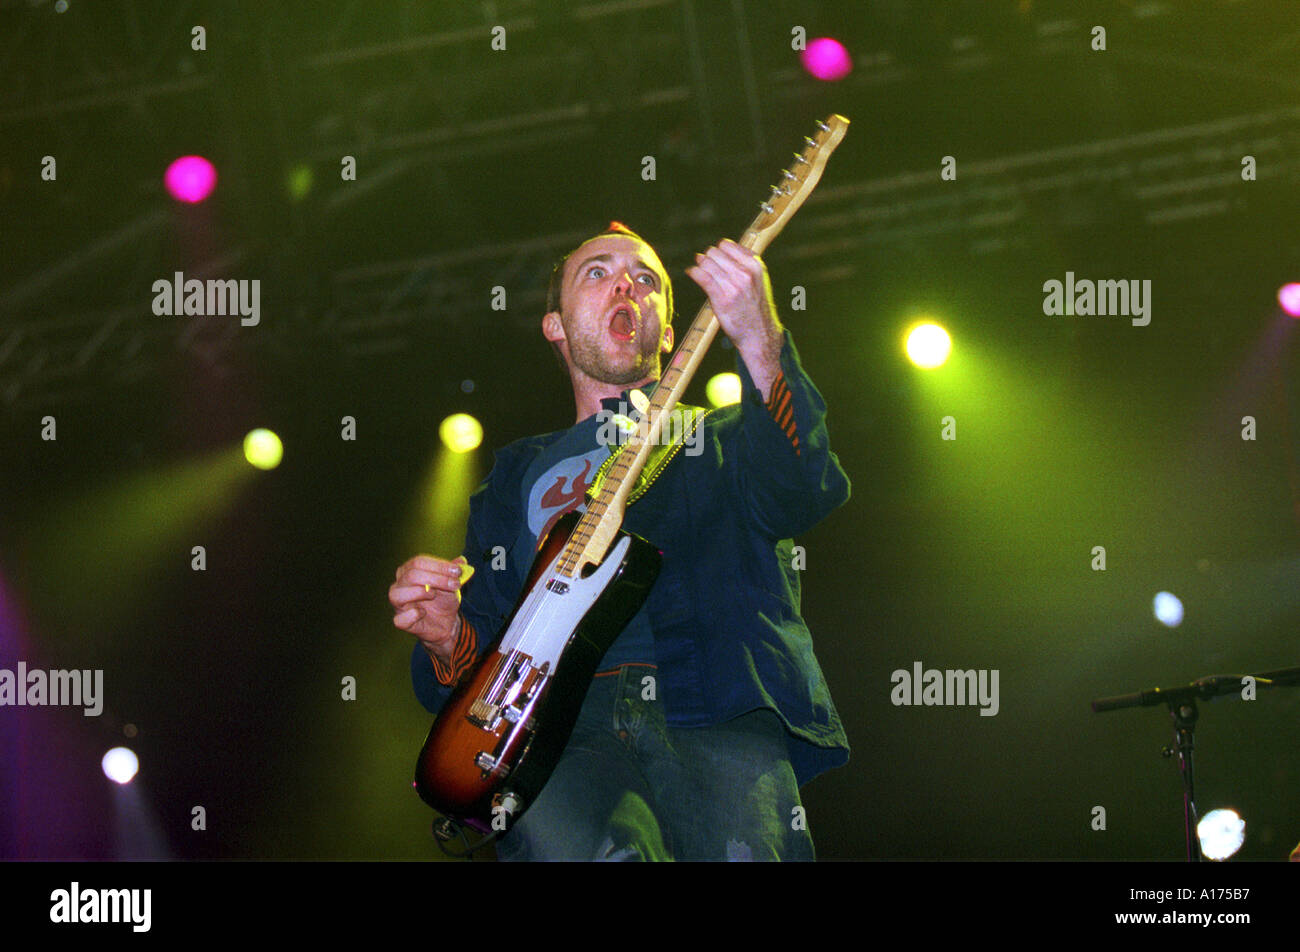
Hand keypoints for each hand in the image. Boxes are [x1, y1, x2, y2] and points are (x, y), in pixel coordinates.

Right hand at [389, 555, 473, 664]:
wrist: (446, 623)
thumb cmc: (443, 600)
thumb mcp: (451, 583)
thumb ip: (453, 571)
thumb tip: (462, 560)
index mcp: (408, 571)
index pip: (418, 562)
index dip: (439, 566)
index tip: (458, 571)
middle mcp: (399, 586)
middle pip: (411, 575)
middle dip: (437, 578)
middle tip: (455, 584)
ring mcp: (398, 605)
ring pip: (397, 594)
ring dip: (420, 592)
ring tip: (434, 594)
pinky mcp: (401, 622)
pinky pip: (400, 619)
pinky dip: (413, 615)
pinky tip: (423, 613)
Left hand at [686, 239, 783, 396]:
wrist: (759, 334)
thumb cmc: (755, 307)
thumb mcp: (757, 279)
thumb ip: (743, 263)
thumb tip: (722, 247)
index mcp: (755, 265)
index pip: (727, 245)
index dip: (717, 251)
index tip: (714, 259)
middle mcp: (745, 272)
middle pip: (714, 252)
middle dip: (707, 258)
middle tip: (704, 266)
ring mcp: (733, 285)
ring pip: (706, 262)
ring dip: (699, 265)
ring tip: (698, 270)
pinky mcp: (721, 298)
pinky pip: (701, 276)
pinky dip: (693, 272)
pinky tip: (690, 272)